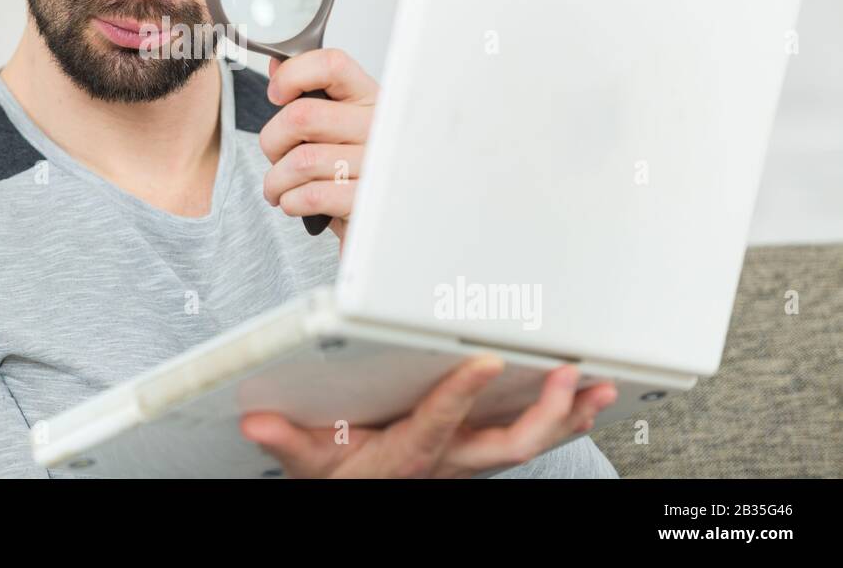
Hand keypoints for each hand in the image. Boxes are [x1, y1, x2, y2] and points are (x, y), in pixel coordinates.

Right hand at [240, 357, 618, 477]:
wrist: (362, 497)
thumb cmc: (341, 476)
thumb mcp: (309, 462)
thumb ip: (288, 442)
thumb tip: (259, 423)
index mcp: (407, 452)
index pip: (437, 421)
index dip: (461, 393)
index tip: (483, 359)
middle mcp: (448, 458)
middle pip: (507, 442)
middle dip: (544, 409)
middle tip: (568, 372)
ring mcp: (470, 457)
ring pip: (529, 441)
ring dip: (568, 414)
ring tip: (598, 384)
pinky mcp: (480, 450)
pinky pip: (531, 436)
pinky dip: (564, 417)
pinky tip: (587, 397)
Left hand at [260, 48, 377, 246]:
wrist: (379, 225)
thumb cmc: (352, 173)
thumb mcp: (334, 129)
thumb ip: (308, 95)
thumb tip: (277, 62)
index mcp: (370, 100)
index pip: (333, 65)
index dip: (294, 74)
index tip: (276, 93)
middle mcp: (378, 127)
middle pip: (302, 116)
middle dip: (272, 141)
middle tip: (275, 156)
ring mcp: (377, 164)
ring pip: (301, 160)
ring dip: (276, 180)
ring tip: (279, 187)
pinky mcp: (368, 201)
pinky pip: (312, 194)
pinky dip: (291, 201)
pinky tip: (295, 203)